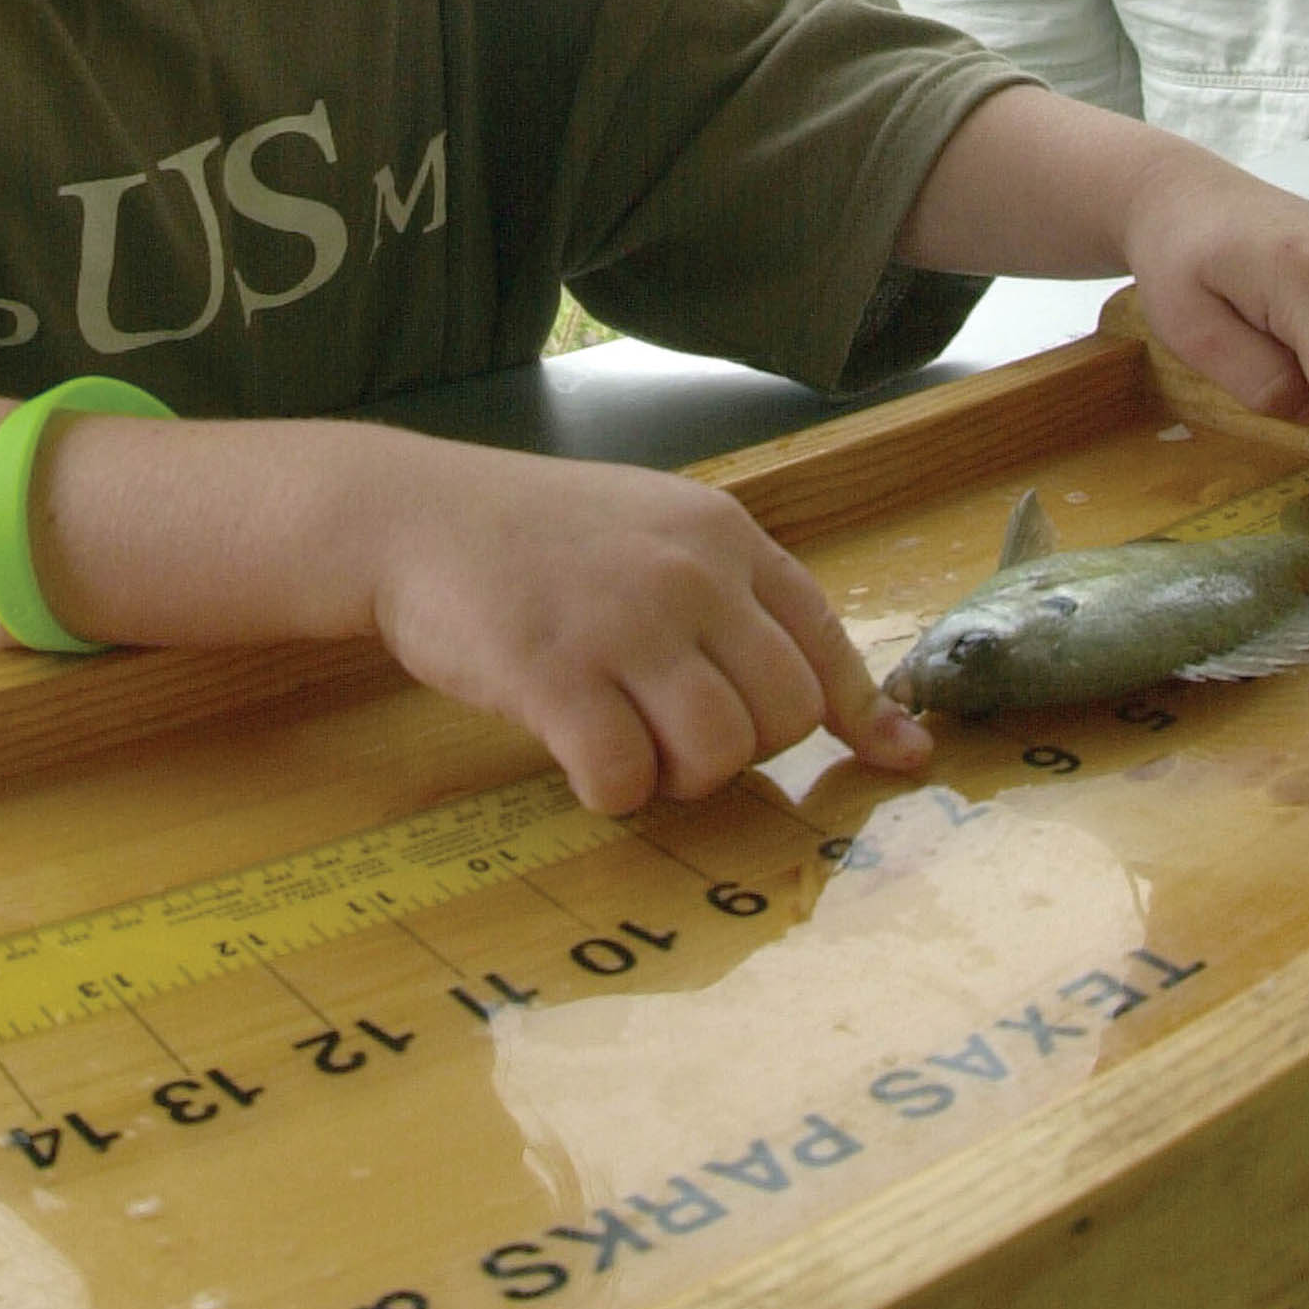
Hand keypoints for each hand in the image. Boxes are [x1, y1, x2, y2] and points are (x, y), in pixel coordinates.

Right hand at [363, 447, 929, 813]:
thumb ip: (743, 607)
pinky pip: (627, 778)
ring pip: (719, 753)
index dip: (861, 715)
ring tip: (629, 743)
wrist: (411, 516)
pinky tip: (577, 757)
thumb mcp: (657, 534)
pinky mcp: (556, 675)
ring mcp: (623, 622)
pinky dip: (611, 791)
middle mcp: (688, 574)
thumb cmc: (540, 540)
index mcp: (723, 534)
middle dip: (745, 749)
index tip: (898, 760)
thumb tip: (871, 714)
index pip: (827, 641)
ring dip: (679, 776)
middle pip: (786, 714)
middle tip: (677, 732)